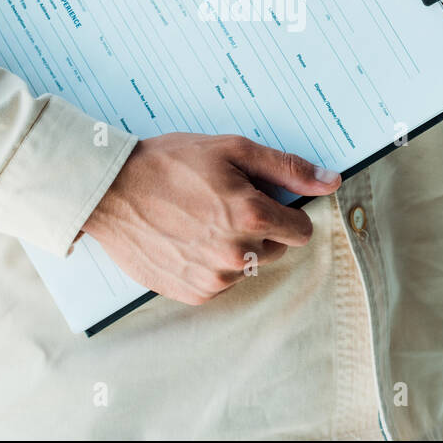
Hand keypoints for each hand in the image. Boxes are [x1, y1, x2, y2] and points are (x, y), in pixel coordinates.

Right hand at [81, 133, 341, 304]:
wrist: (110, 191)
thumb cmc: (169, 163)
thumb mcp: (232, 150)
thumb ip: (287, 168)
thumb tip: (331, 181)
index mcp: (251, 215)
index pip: (301, 229)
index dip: (285, 210)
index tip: (263, 198)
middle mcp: (237, 254)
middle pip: (276, 248)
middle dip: (260, 227)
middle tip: (223, 203)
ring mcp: (215, 278)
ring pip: (249, 266)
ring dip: (236, 247)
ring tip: (200, 220)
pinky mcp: (194, 293)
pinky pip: (223, 282)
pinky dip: (212, 264)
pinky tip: (187, 239)